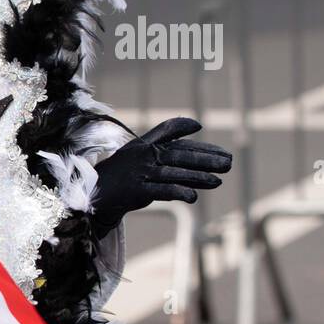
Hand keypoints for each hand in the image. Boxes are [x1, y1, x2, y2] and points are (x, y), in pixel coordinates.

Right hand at [91, 117, 231, 237]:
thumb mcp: (139, 149)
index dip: (194, 139)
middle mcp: (143, 156)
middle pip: (178, 155)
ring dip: (197, 176)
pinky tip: (193, 197)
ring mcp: (139, 173)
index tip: (218, 145)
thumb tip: (195, 126)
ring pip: (173, 173)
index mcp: (144, 144)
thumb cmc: (122, 170)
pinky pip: (161, 190)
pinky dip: (178, 192)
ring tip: (218, 180)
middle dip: (205, 159)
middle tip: (228, 163)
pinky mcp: (136, 191)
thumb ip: (164, 136)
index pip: (173, 137)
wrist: (95, 192)